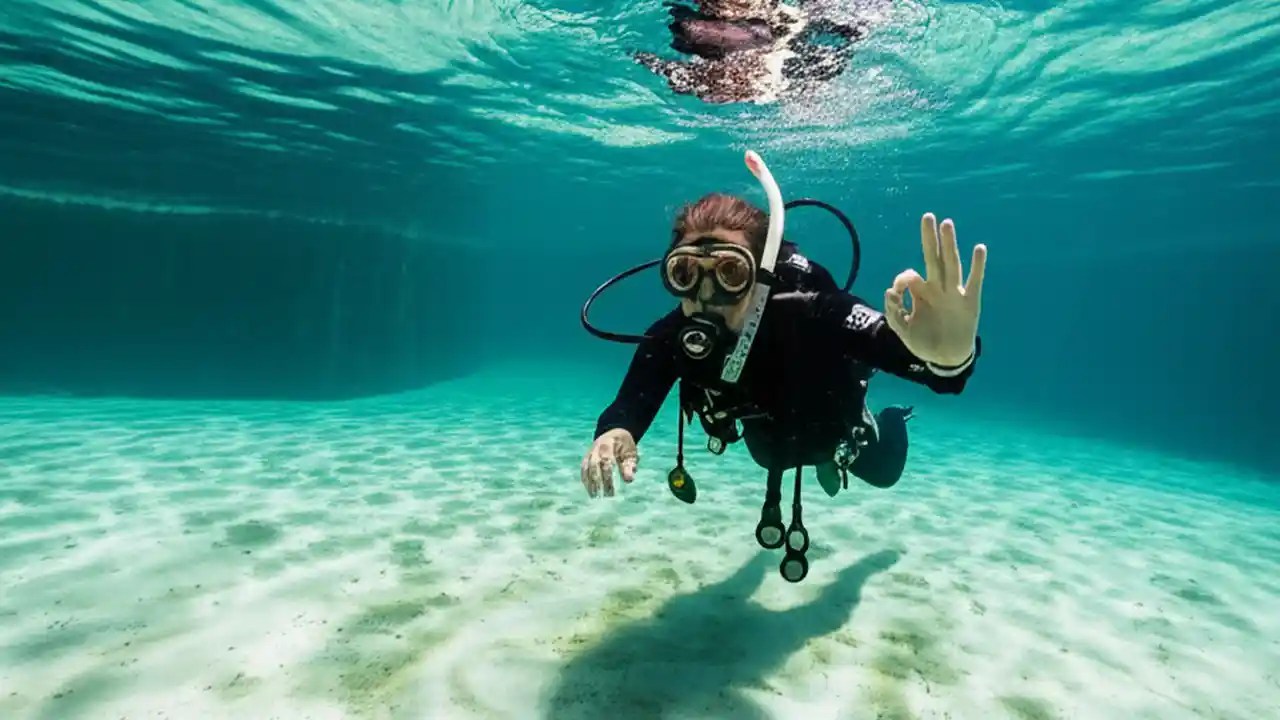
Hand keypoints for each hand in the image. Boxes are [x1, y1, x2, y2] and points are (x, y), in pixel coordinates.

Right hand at [580, 428, 637, 497]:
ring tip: (594, 496)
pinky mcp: (586, 457)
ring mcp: (590, 452)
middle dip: (599, 481)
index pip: (607, 462)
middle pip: (595, 466)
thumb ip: (630, 466)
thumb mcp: (631, 454)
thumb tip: (629, 480)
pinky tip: (589, 490)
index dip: (608, 477)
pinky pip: (583, 469)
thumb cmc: (625, 446)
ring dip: (590, 482)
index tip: (613, 490)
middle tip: (605, 495)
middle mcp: (596, 448)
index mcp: (608, 445)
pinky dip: (585, 479)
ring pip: (587, 468)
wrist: (615, 433)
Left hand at [884, 213, 986, 366]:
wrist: (947, 358)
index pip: (910, 276)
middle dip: (929, 238)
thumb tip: (890, 291)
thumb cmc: (924, 341)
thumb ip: (894, 312)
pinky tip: (979, 248)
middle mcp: (937, 288)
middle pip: (933, 258)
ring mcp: (954, 293)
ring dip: (949, 245)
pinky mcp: (970, 302)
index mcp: (921, 293)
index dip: (901, 279)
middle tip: (927, 216)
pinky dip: (977, 266)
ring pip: (951, 264)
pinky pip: (975, 281)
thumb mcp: (903, 330)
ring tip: (947, 224)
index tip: (896, 294)